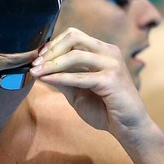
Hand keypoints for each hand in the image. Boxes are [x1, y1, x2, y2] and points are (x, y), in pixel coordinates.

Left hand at [30, 27, 150, 141]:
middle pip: (74, 37)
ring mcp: (112, 64)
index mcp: (102, 51)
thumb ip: (62, 79)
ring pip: (75, 54)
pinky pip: (79, 76)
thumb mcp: (77, 92)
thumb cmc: (104, 109)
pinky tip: (47, 80)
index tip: (37, 58)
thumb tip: (39, 69)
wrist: (128, 127)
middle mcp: (108, 52)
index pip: (73, 36)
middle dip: (51, 50)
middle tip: (35, 63)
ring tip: (36, 72)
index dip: (52, 45)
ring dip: (52, 64)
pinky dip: (60, 77)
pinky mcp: (111, 80)